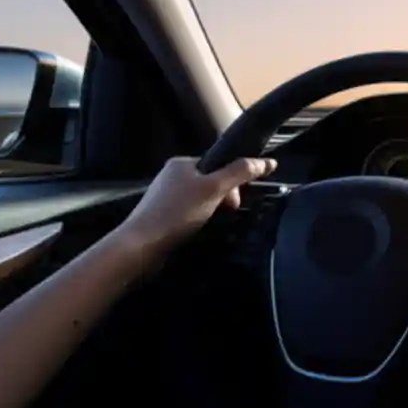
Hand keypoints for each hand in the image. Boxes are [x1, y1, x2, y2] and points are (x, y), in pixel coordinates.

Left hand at [115, 156, 275, 258]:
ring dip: (211, 211)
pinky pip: (188, 214)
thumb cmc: (177, 212)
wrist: (140, 246)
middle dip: (223, 198)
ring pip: (200, 200)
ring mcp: (164, 197)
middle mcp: (171, 176)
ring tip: (211, 225)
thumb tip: (268, 161)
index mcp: (182, 162)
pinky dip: (198, 221)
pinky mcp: (161, 216)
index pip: (218, 164)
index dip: (233, 180)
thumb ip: (240, 173)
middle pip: (210, 182)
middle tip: (225, 214)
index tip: (236, 201)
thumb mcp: (214, 189)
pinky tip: (198, 232)